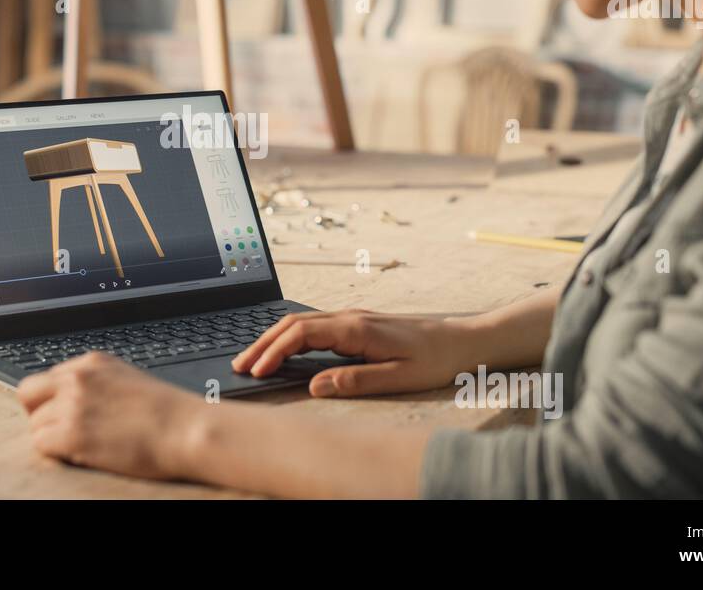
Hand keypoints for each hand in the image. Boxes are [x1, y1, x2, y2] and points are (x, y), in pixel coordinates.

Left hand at [17, 352, 202, 479]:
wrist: (187, 430)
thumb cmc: (168, 414)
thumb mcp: (128, 380)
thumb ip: (97, 384)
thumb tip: (73, 401)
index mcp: (93, 362)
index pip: (48, 377)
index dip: (52, 400)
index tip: (63, 415)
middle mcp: (78, 378)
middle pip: (29, 394)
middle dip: (40, 414)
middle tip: (60, 432)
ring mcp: (73, 404)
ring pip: (35, 424)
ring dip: (53, 438)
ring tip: (84, 447)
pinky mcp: (72, 433)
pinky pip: (41, 444)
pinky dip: (56, 453)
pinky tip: (82, 455)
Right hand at [232, 309, 473, 397]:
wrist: (462, 340)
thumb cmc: (435, 360)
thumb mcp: (399, 378)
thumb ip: (356, 381)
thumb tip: (317, 385)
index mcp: (357, 329)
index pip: (301, 335)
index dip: (274, 352)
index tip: (256, 371)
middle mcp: (350, 317)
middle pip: (293, 323)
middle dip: (262, 342)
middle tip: (239, 365)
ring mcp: (352, 317)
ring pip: (301, 322)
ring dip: (273, 338)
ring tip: (253, 359)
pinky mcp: (357, 323)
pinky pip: (314, 325)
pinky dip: (290, 336)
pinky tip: (283, 350)